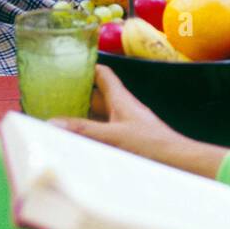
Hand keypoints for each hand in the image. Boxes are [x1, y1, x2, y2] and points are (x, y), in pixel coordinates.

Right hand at [50, 66, 219, 175]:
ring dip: (82, 117)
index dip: (86, 67)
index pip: (103, 75)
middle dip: (77, 95)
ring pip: (99, 117)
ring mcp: (125, 126)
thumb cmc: (152, 144)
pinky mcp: (127, 143)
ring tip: (57, 120)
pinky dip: (90, 135)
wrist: (178, 163)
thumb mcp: (113, 136)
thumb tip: (52, 122)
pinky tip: (77, 143)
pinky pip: (104, 134)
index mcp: (121, 100)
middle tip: (51, 97)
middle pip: (97, 96)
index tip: (67, 65)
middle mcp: (122, 110)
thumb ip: (84, 130)